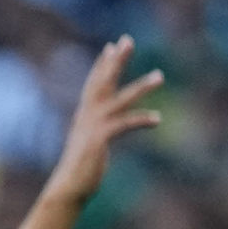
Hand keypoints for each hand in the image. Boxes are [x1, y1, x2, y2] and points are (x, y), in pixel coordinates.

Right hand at [44, 35, 165, 202]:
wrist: (67, 188)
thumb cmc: (78, 172)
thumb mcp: (88, 147)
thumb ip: (94, 135)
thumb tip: (100, 134)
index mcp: (83, 116)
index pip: (94, 83)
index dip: (103, 64)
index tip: (112, 46)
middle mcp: (86, 115)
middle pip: (103, 81)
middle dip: (116, 61)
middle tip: (127, 40)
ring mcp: (93, 126)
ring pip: (120, 99)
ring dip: (141, 86)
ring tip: (160, 76)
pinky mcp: (100, 138)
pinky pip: (125, 123)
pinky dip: (141, 119)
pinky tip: (157, 119)